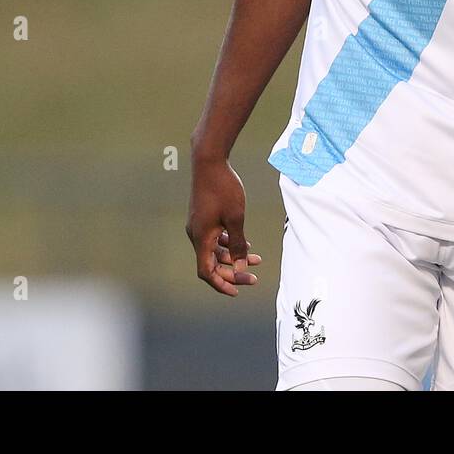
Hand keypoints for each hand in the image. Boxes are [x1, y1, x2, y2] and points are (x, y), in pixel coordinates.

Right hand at [186, 157, 260, 295]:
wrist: (209, 162)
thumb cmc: (224, 189)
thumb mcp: (236, 219)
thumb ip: (238, 244)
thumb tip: (240, 266)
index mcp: (201, 238)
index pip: (207, 272)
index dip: (221, 284)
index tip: (237, 291)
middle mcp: (196, 234)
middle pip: (212, 263)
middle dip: (233, 272)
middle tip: (254, 278)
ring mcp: (199, 225)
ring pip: (216, 250)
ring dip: (234, 257)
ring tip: (256, 259)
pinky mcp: (203, 217)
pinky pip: (215, 238)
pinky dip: (229, 244)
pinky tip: (246, 243)